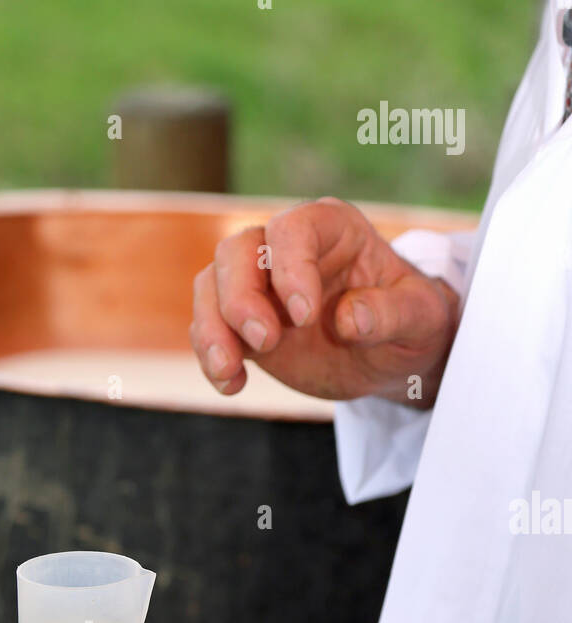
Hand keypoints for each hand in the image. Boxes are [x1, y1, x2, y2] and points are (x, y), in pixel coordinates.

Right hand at [190, 197, 457, 404]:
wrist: (391, 357)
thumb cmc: (412, 324)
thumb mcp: (421, 319)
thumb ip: (392, 313)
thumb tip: (349, 318)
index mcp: (332, 230)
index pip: (292, 228)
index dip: (289, 266)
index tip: (304, 315)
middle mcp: (286, 250)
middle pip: (237, 251)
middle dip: (240, 297)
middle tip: (265, 342)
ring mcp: (259, 287)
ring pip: (211, 286)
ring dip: (212, 329)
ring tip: (230, 369)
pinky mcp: (243, 325)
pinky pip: (208, 330)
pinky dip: (211, 359)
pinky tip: (233, 386)